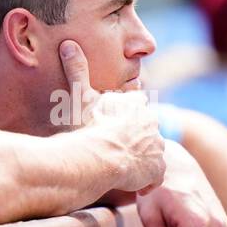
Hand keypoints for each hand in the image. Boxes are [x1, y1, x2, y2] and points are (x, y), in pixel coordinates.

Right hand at [59, 40, 164, 193]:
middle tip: (115, 148)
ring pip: (150, 151)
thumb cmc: (89, 126)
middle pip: (145, 129)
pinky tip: (131, 183)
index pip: (136, 104)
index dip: (124, 116)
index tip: (113, 125)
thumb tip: (67, 43)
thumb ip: (77, 70)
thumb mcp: (81, 96)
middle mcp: (152, 121)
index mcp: (135, 103)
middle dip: (134, 138)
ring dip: (139, 159)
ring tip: (120, 167)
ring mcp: (157, 145)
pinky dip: (145, 179)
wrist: (100, 157)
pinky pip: (154, 175)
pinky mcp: (158, 168)